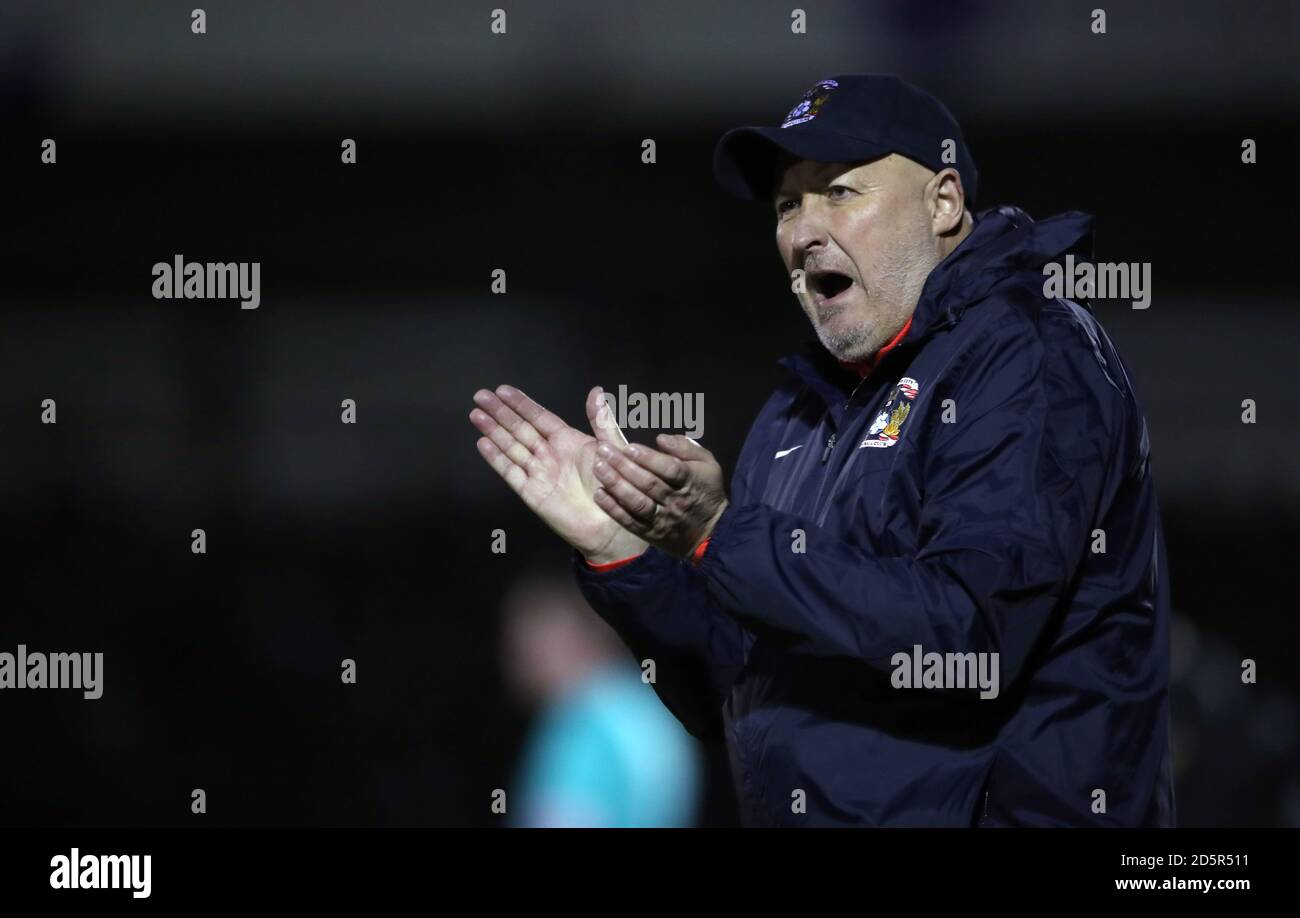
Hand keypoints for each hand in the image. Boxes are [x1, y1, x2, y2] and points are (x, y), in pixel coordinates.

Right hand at [469, 385, 647, 564]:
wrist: (613, 526)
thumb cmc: (618, 487)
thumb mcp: (612, 449)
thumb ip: (601, 421)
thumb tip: (596, 390)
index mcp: (568, 441)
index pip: (539, 417)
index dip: (521, 404)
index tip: (502, 390)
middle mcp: (550, 454)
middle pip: (520, 429)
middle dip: (500, 413)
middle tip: (480, 396)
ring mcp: (539, 474)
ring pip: (511, 447)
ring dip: (493, 431)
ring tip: (476, 415)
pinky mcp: (532, 493)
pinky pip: (511, 472)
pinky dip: (496, 458)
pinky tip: (483, 443)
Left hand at [590, 434, 728, 559]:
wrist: (711, 535)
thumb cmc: (706, 491)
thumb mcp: (708, 464)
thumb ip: (686, 448)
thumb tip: (661, 438)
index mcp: (690, 480)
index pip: (669, 469)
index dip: (649, 458)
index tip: (629, 447)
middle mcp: (674, 500)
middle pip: (648, 484)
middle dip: (624, 466)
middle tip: (603, 450)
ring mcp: (661, 518)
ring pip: (637, 503)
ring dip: (616, 485)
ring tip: (598, 467)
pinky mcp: (650, 533)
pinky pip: (630, 521)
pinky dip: (613, 508)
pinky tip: (599, 494)